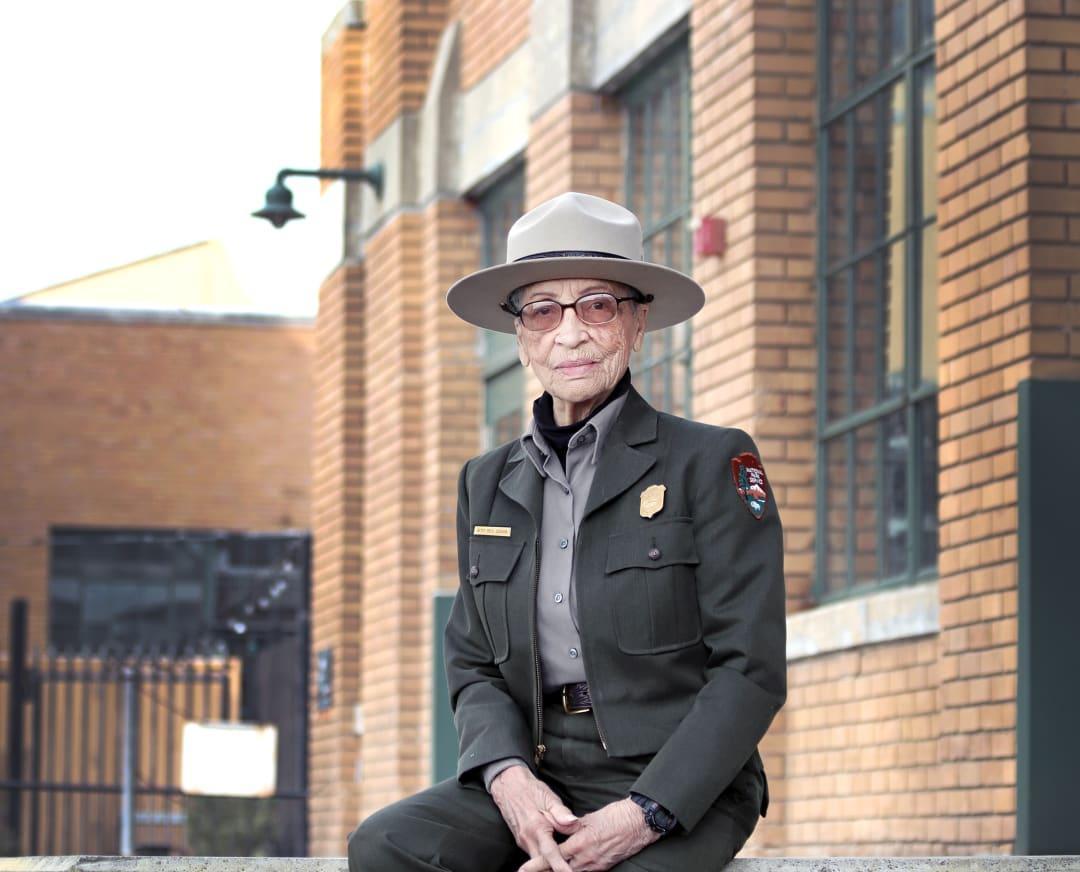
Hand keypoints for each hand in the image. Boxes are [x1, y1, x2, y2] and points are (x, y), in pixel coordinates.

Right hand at [489, 764, 579, 871]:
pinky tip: (554, 859)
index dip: (560, 866)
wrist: (508, 785)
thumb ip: (561, 812)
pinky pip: (534, 855)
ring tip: (564, 867)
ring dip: (549, 866)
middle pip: (542, 863)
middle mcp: (527, 839)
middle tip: (571, 871)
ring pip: (537, 860)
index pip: (550, 853)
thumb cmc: (530, 789)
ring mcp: (523, 842)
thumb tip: (574, 823)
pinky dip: (544, 860)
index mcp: (536, 827)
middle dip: (555, 869)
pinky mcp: (522, 842)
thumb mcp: (548, 797)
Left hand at [518, 797, 659, 871]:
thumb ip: (570, 823)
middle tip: (529, 871)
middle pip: (560, 870)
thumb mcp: (590, 817)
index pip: (553, 857)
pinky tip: (568, 866)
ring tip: (546, 869)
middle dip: (545, 871)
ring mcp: (596, 865)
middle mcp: (587, 859)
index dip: (538, 864)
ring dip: (559, 870)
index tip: (524, 869)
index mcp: (580, 844)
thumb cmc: (616, 816)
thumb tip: (555, 823)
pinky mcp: (604, 867)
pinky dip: (573, 870)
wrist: (640, 823)